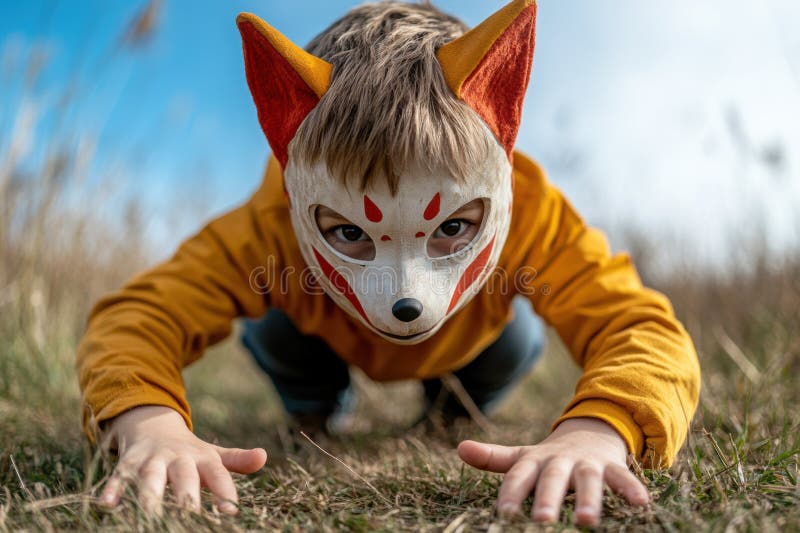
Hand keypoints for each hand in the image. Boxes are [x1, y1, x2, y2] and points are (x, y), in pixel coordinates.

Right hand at [98, 405, 266, 514]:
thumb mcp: (214, 455)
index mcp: (203, 458)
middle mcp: (178, 458)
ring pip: (149, 477)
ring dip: (148, 496)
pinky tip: (107, 506)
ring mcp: (151, 460)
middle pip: (183, 477)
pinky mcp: (127, 464)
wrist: (152, 426)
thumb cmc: (189, 452)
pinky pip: (118, 477)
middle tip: (190, 516)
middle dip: (186, 497)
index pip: (217, 475)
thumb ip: (237, 460)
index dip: (224, 492)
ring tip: (150, 516)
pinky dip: (112, 490)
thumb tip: (263, 457)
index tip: (230, 512)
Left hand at [458, 417, 648, 525]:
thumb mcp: (522, 457)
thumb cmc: (549, 458)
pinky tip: (640, 504)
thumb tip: (460, 448)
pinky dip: (631, 489)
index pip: (518, 477)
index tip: (503, 514)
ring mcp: (587, 464)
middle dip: (547, 499)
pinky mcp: (612, 467)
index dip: (511, 494)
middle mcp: (560, 462)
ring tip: (586, 521)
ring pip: (588, 480)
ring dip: (588, 499)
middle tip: (541, 521)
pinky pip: (623, 478)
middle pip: (552, 479)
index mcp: (535, 461)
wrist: (589, 433)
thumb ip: (493, 457)